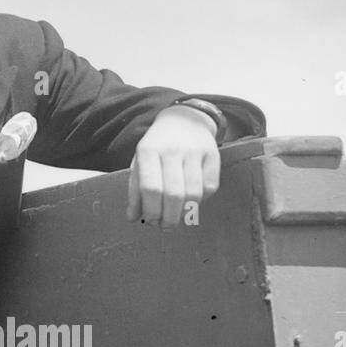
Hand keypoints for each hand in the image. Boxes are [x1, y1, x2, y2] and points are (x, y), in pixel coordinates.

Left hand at [127, 105, 219, 229]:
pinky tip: (192, 199)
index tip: (151, 222)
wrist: (184, 119)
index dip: (152, 210)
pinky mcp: (213, 155)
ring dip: (186, 213)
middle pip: (173, 194)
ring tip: (178, 218)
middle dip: (170, 217)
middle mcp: (172, 150)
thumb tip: (132, 218)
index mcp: (148, 151)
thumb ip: (135, 190)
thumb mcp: (140, 162)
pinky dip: (201, 200)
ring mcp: (194, 152)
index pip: (150, 188)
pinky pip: (210, 187)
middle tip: (166, 227)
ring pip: (194, 193)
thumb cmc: (157, 147)